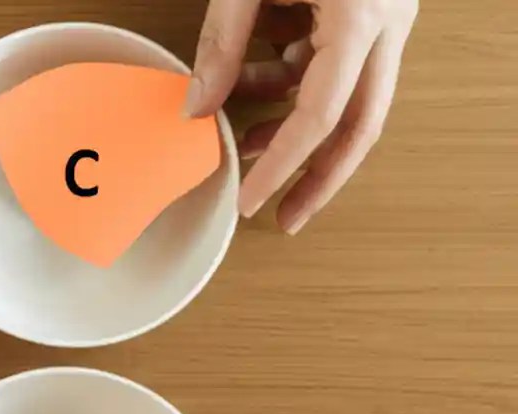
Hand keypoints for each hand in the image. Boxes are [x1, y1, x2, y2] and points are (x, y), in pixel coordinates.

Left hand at [185, 0, 417, 233]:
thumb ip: (223, 41)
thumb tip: (198, 108)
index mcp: (359, 17)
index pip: (320, 116)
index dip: (282, 166)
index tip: (250, 203)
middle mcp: (387, 22)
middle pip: (360, 123)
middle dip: (319, 176)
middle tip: (286, 219)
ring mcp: (386, 16)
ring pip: (347, 96)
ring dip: (292, 122)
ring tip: (244, 140)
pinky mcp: (371, 8)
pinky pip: (335, 64)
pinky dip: (292, 81)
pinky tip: (249, 80)